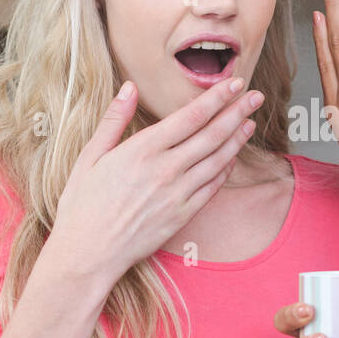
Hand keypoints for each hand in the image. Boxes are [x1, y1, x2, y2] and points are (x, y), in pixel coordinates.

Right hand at [44, 77, 263, 292]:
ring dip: (237, 139)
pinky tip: (232, 158)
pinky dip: (225, 170)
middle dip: (237, 112)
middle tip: (256, 96)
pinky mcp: (182, 215)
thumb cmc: (82, 205)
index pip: (191, 116)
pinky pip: (212, 188)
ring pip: (217, 160)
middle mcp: (165, 170)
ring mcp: (177, 194)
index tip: (235, 83)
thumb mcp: (89, 156)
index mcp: (142, 150)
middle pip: (212, 135)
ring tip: (250, 122)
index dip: (217, 98)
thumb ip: (114, 119)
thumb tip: (129, 87)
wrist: (88, 254)